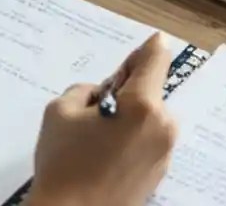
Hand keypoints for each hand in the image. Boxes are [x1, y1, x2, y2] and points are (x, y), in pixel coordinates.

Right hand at [27, 32, 178, 205]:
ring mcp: (165, 154)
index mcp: (144, 106)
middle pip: (150, 92)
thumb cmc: (64, 165)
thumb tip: (101, 94)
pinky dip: (130, 141)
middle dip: (125, 94)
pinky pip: (147, 142)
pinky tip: (103, 159)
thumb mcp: (60, 111)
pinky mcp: (159, 175)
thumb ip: (86, 90)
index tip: (128, 58)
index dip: (143, 50)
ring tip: (94, 141)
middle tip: (93, 113)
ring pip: (148, 118)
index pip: (157, 58)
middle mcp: (164, 127)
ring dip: (128, 119)